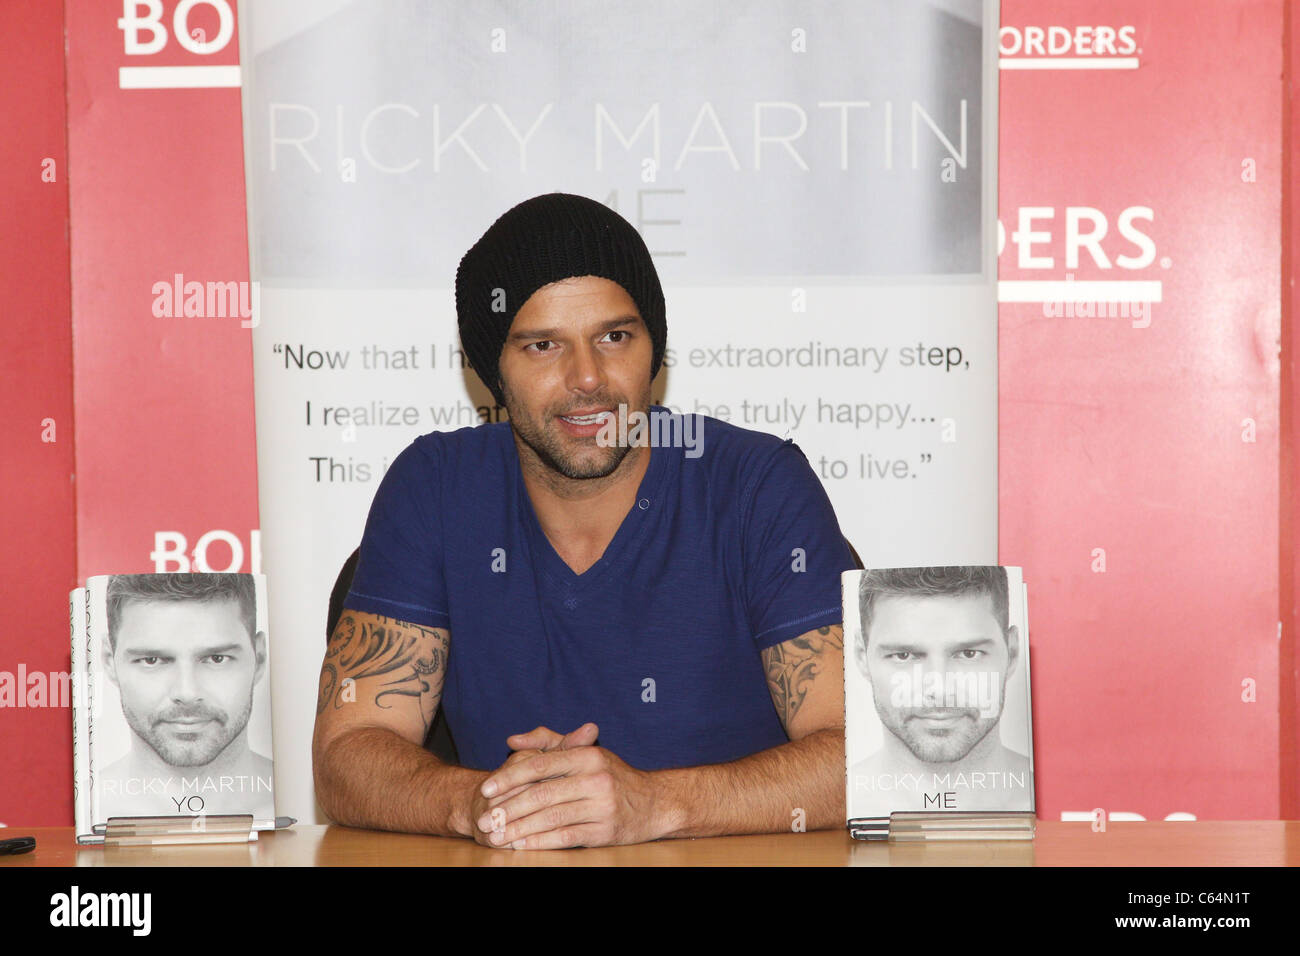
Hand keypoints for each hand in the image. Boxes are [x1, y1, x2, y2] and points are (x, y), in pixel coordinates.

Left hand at [476, 726, 670, 848]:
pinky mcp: (605, 831)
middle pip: (543, 794)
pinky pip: (566, 837)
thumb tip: (513, 741)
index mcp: (587, 755)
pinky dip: (540, 842)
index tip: (486, 787)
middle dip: (509, 808)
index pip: (541, 765)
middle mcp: (596, 778)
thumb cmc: (612, 776)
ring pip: (551, 818)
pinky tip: (522, 845)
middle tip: (485, 818)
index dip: (510, 777)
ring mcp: (602, 806)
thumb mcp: (586, 752)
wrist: (655, 803)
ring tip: (497, 835)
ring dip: (519, 829)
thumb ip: (548, 742)